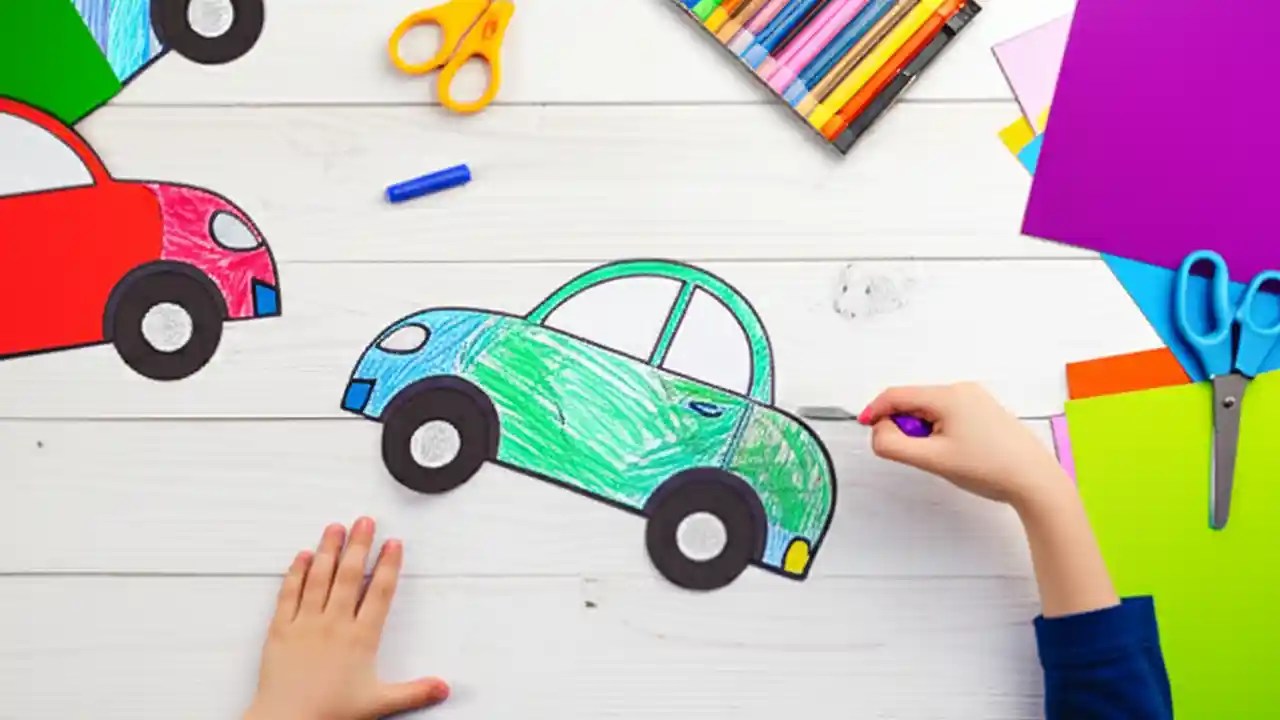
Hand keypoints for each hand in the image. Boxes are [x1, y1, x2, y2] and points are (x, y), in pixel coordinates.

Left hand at [244, 519, 448, 719]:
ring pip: (320, 577)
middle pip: (350, 575)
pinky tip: (302, 556)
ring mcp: (306, 623)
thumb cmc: (329, 713)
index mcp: (361, 638)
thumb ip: (414, 692)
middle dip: (359, 545)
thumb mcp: (379, 702)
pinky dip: (295, 572)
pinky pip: (289, 593)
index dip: (389, 565)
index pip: (380, 593)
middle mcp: (334, 624)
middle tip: (365, 522)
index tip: (393, 545)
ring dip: (329, 549)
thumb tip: (442, 687)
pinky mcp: (281, 629)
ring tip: (335, 528)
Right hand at [860, 382, 1067, 507]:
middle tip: (917, 453)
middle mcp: (962, 391)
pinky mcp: (983, 412)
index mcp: (948, 396)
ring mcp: (975, 400)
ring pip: (930, 410)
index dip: (875, 411)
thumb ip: (894, 445)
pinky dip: (939, 432)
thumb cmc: (991, 468)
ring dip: (923, 431)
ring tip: (943, 456)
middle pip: (913, 402)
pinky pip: (947, 415)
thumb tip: (878, 432)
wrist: (1033, 480)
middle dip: (905, 426)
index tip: (866, 426)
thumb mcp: (932, 459)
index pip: (897, 395)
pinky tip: (956, 452)